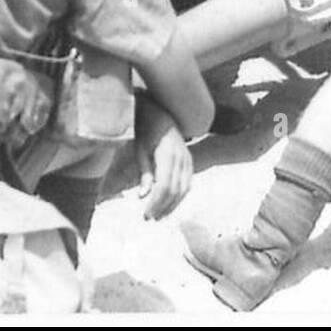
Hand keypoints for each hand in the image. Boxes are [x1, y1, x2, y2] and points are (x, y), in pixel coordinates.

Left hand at [134, 101, 193, 220]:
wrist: (161, 112)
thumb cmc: (146, 130)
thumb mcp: (140, 150)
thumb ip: (144, 173)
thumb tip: (142, 197)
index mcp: (167, 154)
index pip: (164, 186)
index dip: (155, 203)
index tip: (145, 215)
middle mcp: (181, 157)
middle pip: (174, 191)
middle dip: (162, 207)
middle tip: (149, 218)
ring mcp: (188, 159)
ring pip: (183, 190)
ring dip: (171, 205)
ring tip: (158, 216)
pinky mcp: (190, 161)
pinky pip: (187, 184)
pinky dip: (178, 197)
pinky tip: (168, 204)